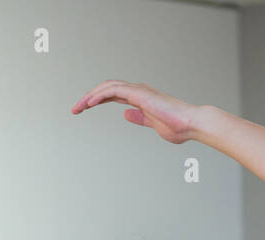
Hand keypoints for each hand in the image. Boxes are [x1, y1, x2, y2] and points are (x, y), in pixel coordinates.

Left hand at [71, 80, 200, 143]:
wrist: (190, 125)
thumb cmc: (177, 127)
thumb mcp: (152, 124)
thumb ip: (140, 119)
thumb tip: (127, 115)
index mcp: (139, 98)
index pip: (112, 95)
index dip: (96, 100)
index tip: (82, 109)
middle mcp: (138, 91)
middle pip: (106, 89)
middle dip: (88, 98)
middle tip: (74, 109)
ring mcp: (139, 91)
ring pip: (108, 87)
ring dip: (90, 96)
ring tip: (78, 107)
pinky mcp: (140, 94)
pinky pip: (115, 90)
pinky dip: (100, 95)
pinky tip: (90, 103)